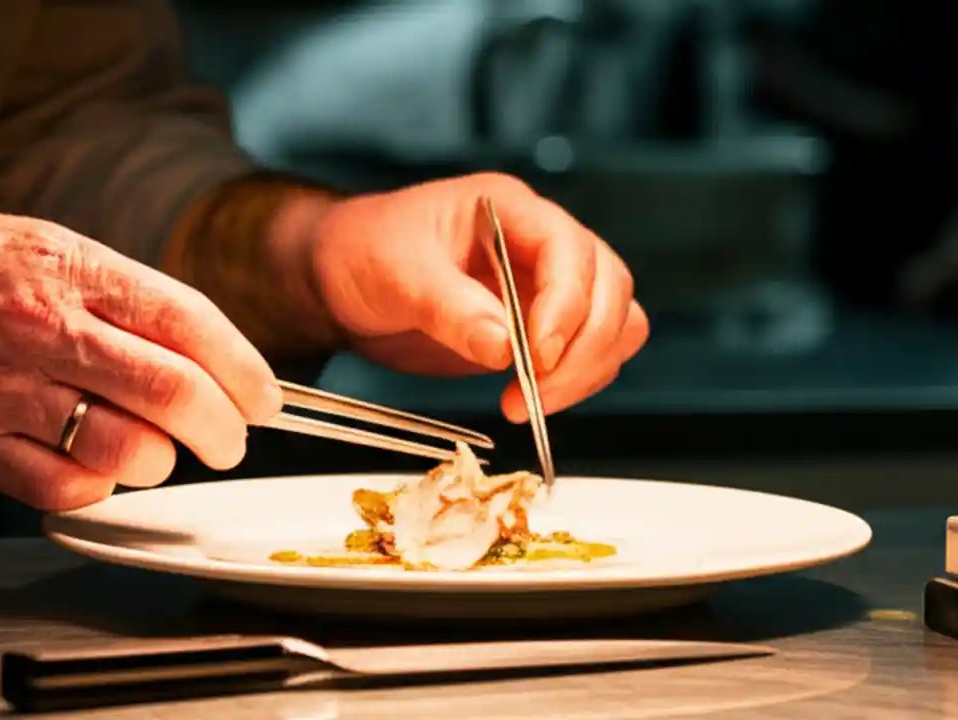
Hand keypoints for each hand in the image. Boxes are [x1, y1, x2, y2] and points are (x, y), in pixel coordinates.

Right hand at [0, 206, 281, 509]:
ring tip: (159, 447)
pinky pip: (69, 488)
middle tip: (231, 438)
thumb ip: (134, 298)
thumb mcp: (57, 250)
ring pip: (129, 451)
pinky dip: (102, 485)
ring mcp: (7, 392)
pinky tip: (99, 462)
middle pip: (173, 393)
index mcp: (75, 273)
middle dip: (224, 428)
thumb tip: (215, 355)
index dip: (245, 369)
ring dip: (164, 460)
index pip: (189, 323)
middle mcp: (46, 332)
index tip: (265, 398)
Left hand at [306, 173, 648, 421]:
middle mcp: (542, 243)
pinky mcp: (544, 326)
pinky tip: (532, 401)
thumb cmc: (363, 253)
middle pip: (609, 289)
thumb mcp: (395, 273)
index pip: (570, 250)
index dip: (565, 306)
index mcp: (510, 209)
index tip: (535, 357)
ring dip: (589, 369)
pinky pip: (592, 351)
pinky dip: (578, 381)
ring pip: (615, 321)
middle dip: (582, 348)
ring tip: (530, 404)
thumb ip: (449, 307)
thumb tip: (502, 348)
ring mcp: (548, 285)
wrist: (342, 278)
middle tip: (533, 393)